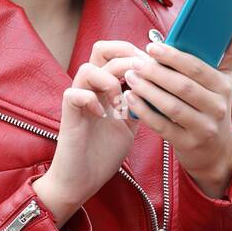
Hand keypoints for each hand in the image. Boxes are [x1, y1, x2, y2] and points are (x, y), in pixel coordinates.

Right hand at [33, 55, 139, 222]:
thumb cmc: (104, 153)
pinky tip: (104, 114)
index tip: (154, 67)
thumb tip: (163, 89)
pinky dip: (90, 99)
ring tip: (120, 100)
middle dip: (126, 56)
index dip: (136, 52)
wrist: (82, 180)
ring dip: (109, 80)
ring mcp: (78, 101)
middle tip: (141, 75)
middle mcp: (91, 89)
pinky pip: (73, 94)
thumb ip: (140, 105)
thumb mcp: (130, 124)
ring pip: (87, 68)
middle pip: (101, 49)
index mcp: (106, 88)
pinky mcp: (68, 117)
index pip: (117, 52)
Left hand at [122, 19, 231, 197]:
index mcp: (222, 87)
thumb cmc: (213, 106)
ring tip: (131, 77)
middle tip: (136, 62)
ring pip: (171, 106)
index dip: (173, 57)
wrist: (215, 151)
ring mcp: (202, 128)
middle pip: (183, 87)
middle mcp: (216, 108)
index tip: (152, 47)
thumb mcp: (223, 80)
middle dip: (156, 73)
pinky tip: (131, 99)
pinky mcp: (187, 144)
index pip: (197, 68)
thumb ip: (230, 51)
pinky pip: (162, 126)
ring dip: (148, 90)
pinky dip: (144, 112)